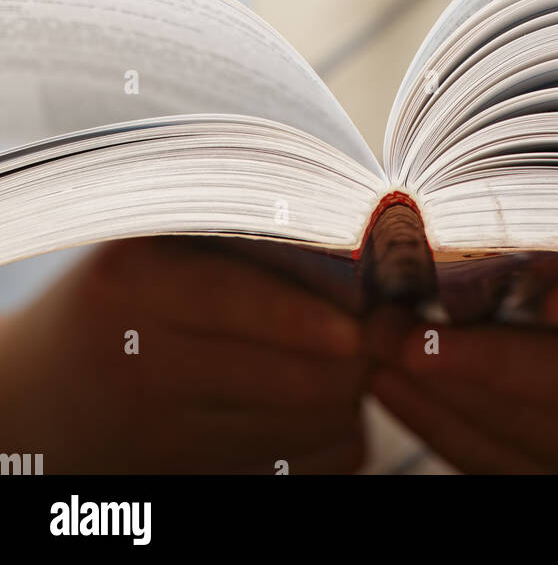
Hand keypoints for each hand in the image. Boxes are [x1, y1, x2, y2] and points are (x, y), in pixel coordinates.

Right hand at [0, 236, 367, 473]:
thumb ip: (231, 221)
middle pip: (286, 375)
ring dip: (346, 396)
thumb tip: (346, 225)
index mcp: (133, 282)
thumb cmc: (114, 295)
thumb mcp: (147, 241)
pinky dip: (331, 440)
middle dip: (353, 357)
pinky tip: (326, 404)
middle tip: (382, 327)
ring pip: (300, 427)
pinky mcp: (194, 476)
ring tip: (353, 357)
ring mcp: (165, 432)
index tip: (360, 320)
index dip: (307, 316)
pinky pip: (298, 468)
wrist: (35, 397)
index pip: (237, 302)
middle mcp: (144, 360)